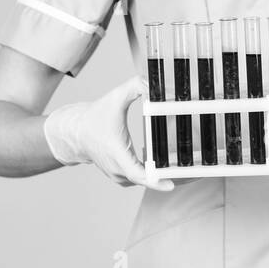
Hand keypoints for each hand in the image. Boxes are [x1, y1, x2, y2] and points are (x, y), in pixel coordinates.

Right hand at [43, 75, 174, 191]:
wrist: (76, 132)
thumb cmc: (95, 117)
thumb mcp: (116, 97)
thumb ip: (136, 86)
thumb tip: (155, 83)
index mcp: (117, 153)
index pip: (137, 174)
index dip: (154, 181)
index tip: (170, 184)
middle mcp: (118, 169)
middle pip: (146, 180)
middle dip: (168, 176)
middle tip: (191, 173)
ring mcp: (118, 175)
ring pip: (144, 180)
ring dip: (160, 175)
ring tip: (182, 168)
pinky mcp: (120, 176)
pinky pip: (140, 179)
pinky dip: (151, 174)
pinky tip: (163, 164)